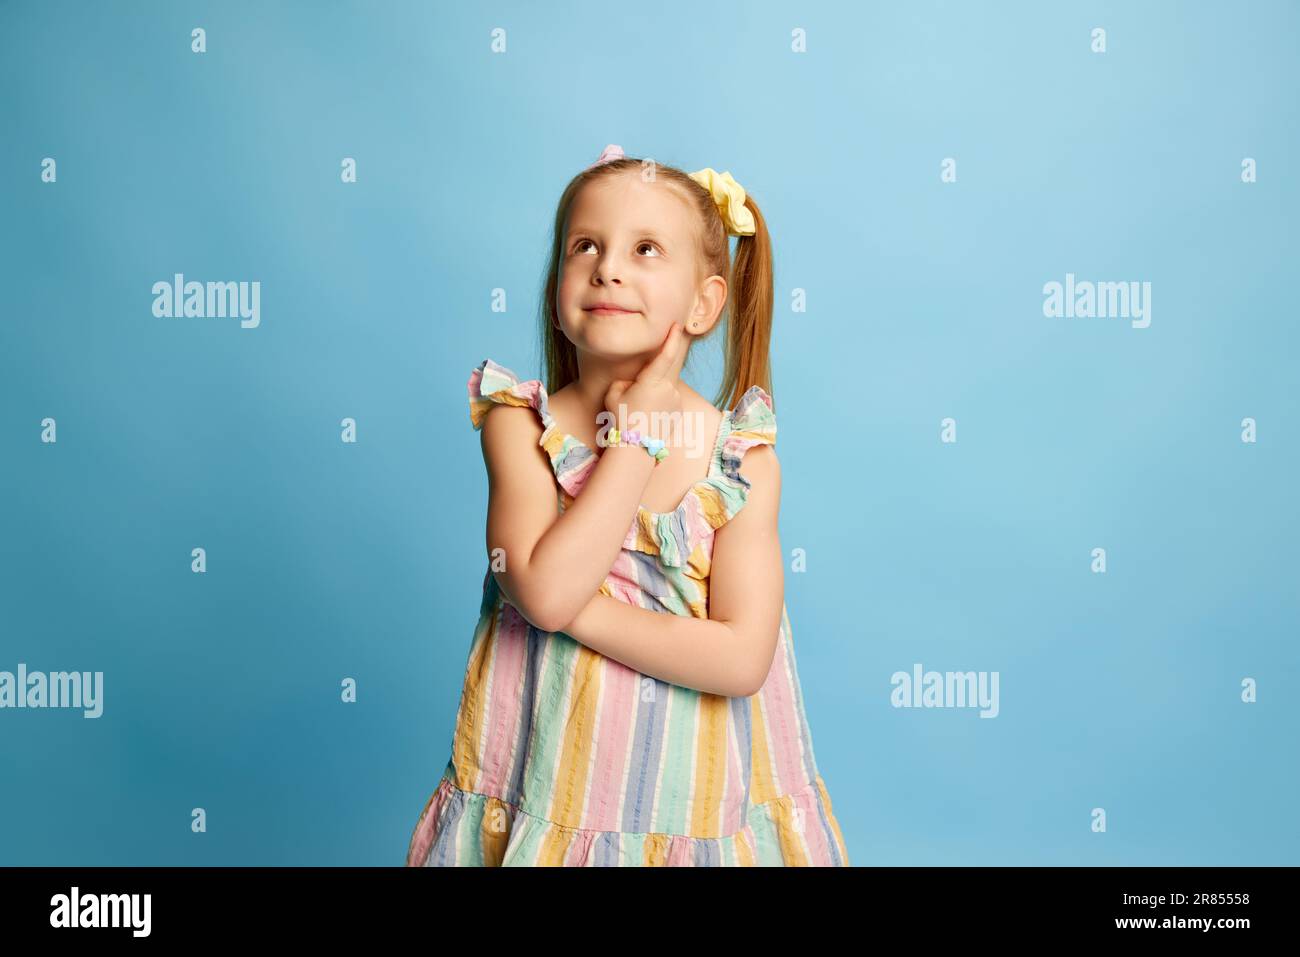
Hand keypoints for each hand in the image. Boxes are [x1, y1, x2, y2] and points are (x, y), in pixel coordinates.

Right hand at [603, 323, 686, 440]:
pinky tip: (650, 418)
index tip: (677, 326)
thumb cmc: (622, 418)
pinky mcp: (680, 411)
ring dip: (653, 395)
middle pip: (658, 375)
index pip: (665, 355)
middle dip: (646, 382)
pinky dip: (661, 406)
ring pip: (663, 389)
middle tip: (634, 401)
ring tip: (641, 413)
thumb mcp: (614, 393)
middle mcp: (667, 388)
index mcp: (651, 381)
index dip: (671, 339)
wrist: (636, 446)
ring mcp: (676, 400)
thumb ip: (625, 381)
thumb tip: (635, 382)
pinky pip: (669, 401)